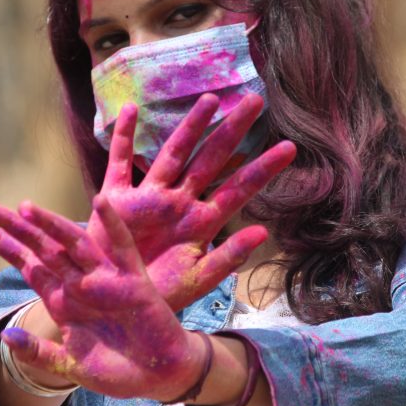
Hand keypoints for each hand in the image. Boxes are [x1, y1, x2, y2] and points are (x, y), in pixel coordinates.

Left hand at [0, 194, 207, 400]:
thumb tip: (4, 336)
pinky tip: (99, 202)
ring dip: (50, 224)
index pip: (27, 263)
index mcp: (62, 300)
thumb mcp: (70, 367)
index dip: (2, 244)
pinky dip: (112, 224)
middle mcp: (79, 283)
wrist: (158, 376)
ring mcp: (106, 279)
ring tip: (24, 208)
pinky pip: (122, 247)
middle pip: (42, 247)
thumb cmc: (117, 370)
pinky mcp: (133, 280)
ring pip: (73, 242)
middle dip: (13, 226)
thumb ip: (39, 352)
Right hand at [78, 93, 295, 310]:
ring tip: (209, 99)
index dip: (263, 168)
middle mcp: (178, 203)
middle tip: (254, 100)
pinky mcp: (115, 200)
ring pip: (172, 153)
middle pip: (210, 159)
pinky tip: (131, 111)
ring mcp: (148, 198)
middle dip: (232, 130)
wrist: (116, 305)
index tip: (290, 148)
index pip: (238, 188)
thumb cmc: (159, 295)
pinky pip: (119, 163)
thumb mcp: (198, 280)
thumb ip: (228, 257)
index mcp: (201, 223)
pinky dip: (123, 137)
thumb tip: (262, 232)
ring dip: (190, 127)